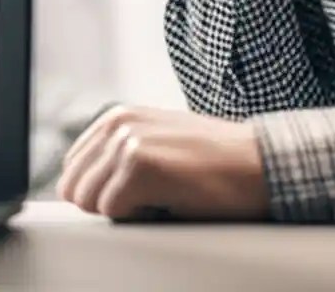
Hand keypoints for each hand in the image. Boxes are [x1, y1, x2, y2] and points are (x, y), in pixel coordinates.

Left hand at [55, 105, 268, 221]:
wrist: (262, 166)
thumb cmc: (214, 165)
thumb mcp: (158, 144)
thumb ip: (115, 156)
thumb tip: (73, 189)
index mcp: (117, 117)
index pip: (72, 167)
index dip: (98, 192)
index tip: (133, 193)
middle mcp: (118, 123)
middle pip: (73, 186)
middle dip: (104, 203)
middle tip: (147, 199)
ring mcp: (127, 141)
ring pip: (88, 200)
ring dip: (122, 209)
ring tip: (160, 196)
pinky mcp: (139, 163)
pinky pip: (112, 210)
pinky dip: (138, 216)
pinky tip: (169, 200)